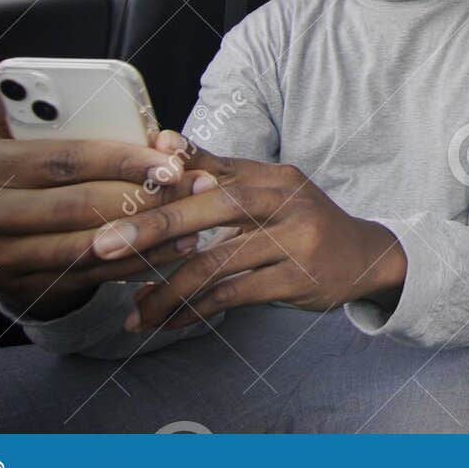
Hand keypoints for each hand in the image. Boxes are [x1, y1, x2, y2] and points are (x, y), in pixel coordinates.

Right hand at [0, 56, 195, 317]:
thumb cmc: (19, 172)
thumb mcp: (8, 135)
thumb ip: (6, 101)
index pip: (63, 160)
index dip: (122, 160)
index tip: (172, 161)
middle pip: (79, 206)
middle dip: (144, 196)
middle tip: (194, 188)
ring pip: (90, 246)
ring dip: (149, 234)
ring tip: (193, 219)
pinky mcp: (23, 291)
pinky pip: (93, 276)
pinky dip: (137, 262)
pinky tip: (171, 247)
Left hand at [104, 146, 408, 330]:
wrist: (365, 257)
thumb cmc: (302, 222)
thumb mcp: (269, 190)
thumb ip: (217, 171)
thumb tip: (163, 144)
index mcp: (271, 175)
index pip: (210, 169)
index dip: (165, 177)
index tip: (118, 193)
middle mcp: (285, 201)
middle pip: (213, 207)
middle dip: (153, 227)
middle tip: (103, 246)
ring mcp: (294, 241)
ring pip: (217, 264)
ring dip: (168, 291)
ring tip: (134, 313)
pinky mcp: (296, 280)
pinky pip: (233, 296)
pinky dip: (194, 312)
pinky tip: (168, 323)